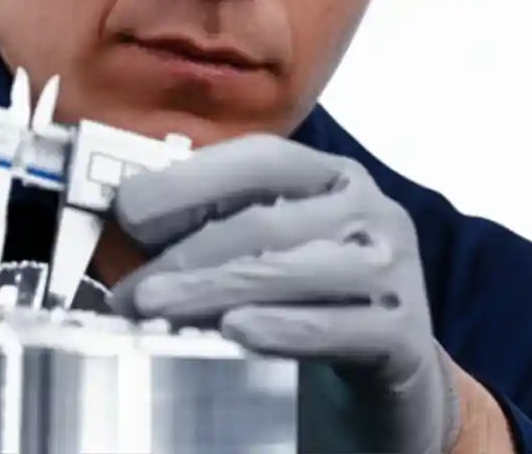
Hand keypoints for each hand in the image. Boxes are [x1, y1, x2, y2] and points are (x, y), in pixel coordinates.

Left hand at [108, 134, 460, 453]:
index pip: (261, 160)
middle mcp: (370, 211)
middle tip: (131, 289)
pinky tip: (235, 330)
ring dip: (213, 289)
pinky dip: (280, 327)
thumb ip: (222, 225)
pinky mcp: (403, 333)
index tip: (128, 211)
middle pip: (268, 222)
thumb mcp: (279, 249)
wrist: (395, 370)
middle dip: (187, 254)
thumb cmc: (318, 298)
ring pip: (293, 271)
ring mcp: (393, 270)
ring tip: (155, 308)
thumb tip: (130, 221)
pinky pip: (334, 326)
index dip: (192, 180)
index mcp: (334, 176)